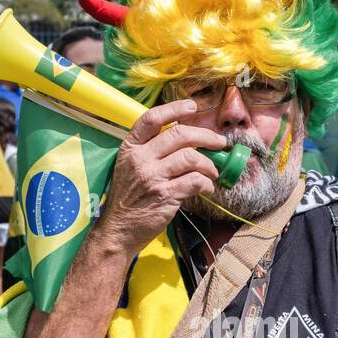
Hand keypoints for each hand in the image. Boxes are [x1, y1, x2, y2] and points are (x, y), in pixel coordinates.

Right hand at [95, 99, 225, 257]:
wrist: (118, 230)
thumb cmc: (128, 199)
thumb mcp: (130, 168)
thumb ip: (151, 151)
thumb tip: (184, 139)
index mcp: (130, 148)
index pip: (151, 119)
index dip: (174, 109)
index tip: (191, 107)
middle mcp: (140, 159)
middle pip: (179, 135)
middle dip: (205, 137)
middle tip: (219, 143)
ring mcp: (152, 177)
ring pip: (191, 158)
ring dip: (208, 164)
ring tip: (213, 172)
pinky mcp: (164, 195)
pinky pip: (194, 181)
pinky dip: (206, 183)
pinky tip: (206, 188)